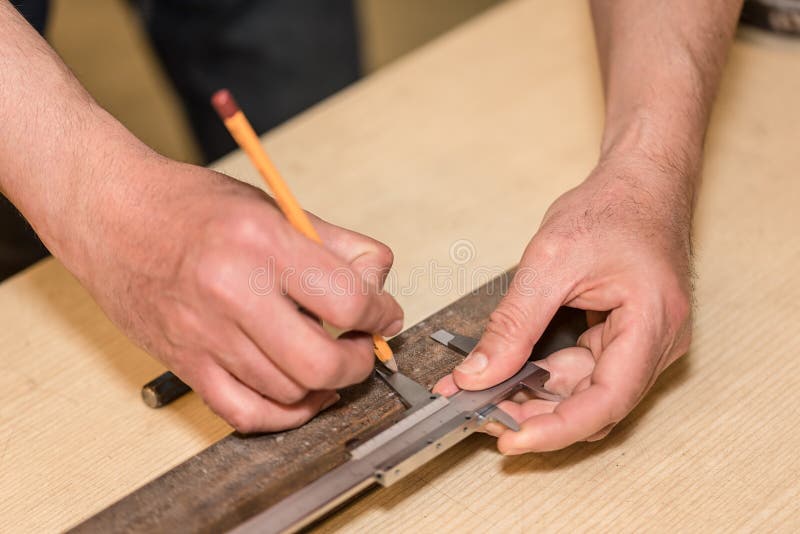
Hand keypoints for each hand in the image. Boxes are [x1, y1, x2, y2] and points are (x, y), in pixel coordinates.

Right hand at [78, 159, 402, 432]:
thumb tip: (378, 283)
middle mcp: (232, 293)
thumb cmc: (190, 207)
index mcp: (262, 244)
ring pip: (289, 392)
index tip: (385, 315)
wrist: (110, 216)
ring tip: (330, 362)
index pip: (348, 300)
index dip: (381, 313)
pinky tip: (298, 393)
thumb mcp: (273, 206)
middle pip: (322, 362)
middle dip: (360, 362)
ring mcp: (205, 335)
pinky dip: (283, 413)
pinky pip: (244, 413)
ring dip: (325, 385)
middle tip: (365, 348)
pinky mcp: (185, 363)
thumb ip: (335, 243)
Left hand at [434, 155, 692, 452]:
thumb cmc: (612, 208)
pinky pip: (583, 369)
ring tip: (480, 391)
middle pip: (593, 403)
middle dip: (535, 413)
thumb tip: (477, 373)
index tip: (508, 439)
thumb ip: (513, 323)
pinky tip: (506, 371)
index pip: (606, 401)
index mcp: (653, 324)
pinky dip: (543, 373)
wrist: (641, 180)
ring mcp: (642, 343)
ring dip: (534, 395)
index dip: (555, 429)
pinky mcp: (624, 337)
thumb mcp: (550, 262)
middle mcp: (656, 344)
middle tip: (477, 411)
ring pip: (584, 390)